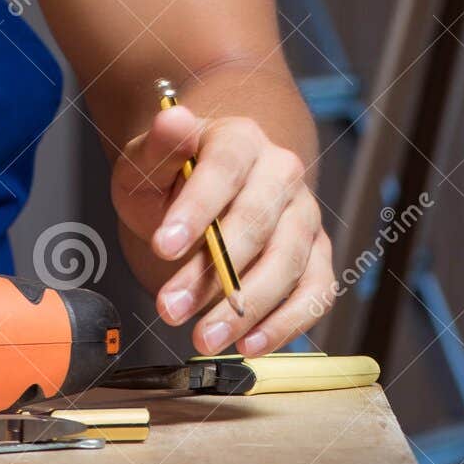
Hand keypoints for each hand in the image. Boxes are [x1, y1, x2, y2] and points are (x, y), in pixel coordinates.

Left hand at [112, 103, 333, 354]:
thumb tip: (173, 118)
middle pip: (258, 222)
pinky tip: (249, 344)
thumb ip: (159, 146)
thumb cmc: (168, 179)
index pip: (225, 168)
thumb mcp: (145, 162)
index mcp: (240, 139)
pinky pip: (315, 293)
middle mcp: (282, 173)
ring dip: (246, 308)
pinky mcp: (317, 256)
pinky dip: (286, 323)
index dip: (197, 208)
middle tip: (170, 308)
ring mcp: (304, 215)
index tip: (163, 247)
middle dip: (214, 272)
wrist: (196, 193)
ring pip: (288, 263)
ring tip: (203, 337)